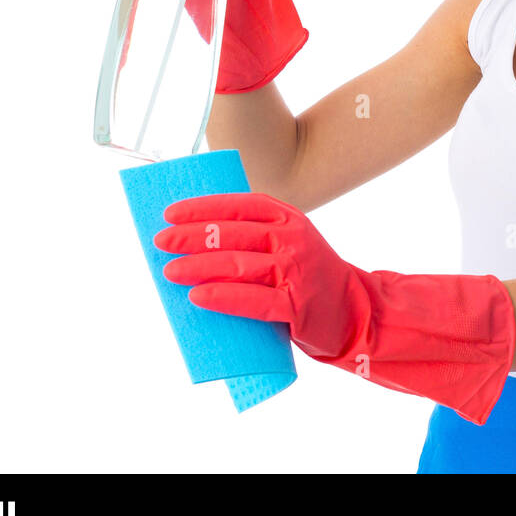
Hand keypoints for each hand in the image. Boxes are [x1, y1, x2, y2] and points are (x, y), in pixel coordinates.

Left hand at [155, 191, 357, 357]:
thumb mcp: (289, 242)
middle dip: (192, 236)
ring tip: (170, 271)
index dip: (203, 207)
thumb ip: (254, 236)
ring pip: (239, 265)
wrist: (354, 310)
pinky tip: (197, 296)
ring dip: (199, 267)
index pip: (240, 205)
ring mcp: (295, 271)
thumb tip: (193, 239)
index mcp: (288, 219)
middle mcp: (293, 240)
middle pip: (234, 233)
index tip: (169, 213)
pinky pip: (254, 301)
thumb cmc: (308, 275)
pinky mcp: (296, 306)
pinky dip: (223, 297)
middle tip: (162, 241)